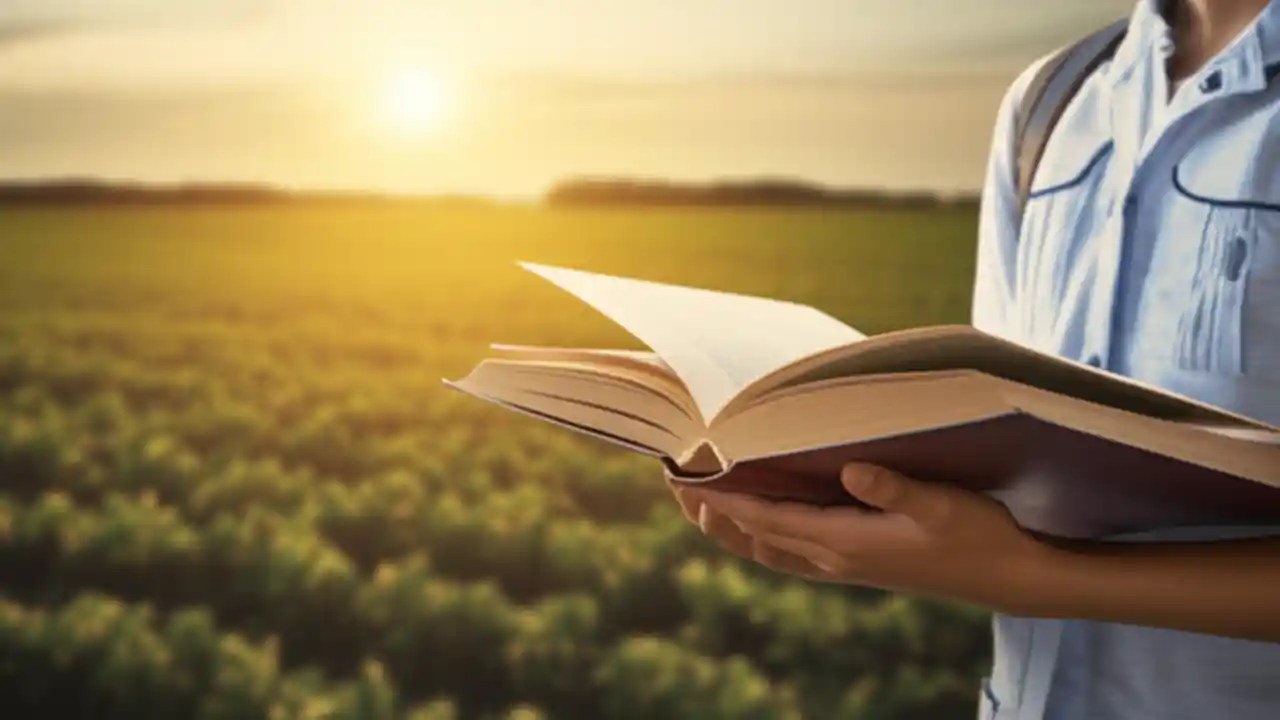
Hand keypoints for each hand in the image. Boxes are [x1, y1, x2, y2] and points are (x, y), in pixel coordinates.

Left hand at [668, 463, 1052, 612]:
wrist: (1005, 577)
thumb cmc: (977, 534)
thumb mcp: (942, 505)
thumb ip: (895, 488)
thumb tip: (851, 469)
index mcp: (844, 541)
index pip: (766, 517)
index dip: (723, 499)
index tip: (685, 479)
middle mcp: (833, 557)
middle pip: (754, 536)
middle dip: (711, 511)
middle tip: (674, 482)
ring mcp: (843, 564)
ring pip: (768, 548)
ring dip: (730, 526)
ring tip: (697, 502)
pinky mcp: (855, 562)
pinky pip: (790, 551)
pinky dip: (761, 534)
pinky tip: (757, 520)